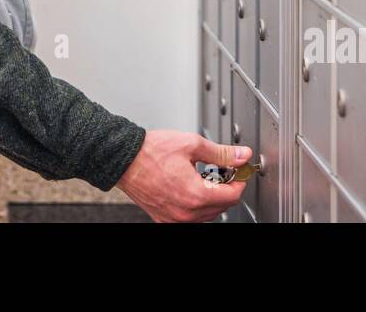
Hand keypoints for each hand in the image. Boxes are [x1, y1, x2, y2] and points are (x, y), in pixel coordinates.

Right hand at [116, 130, 250, 222]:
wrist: (123, 159)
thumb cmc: (151, 151)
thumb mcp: (192, 144)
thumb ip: (221, 153)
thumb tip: (241, 155)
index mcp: (195, 195)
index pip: (232, 196)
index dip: (239, 180)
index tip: (237, 170)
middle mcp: (186, 213)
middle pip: (222, 207)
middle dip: (225, 188)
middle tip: (221, 169)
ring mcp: (175, 219)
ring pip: (207, 214)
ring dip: (212, 197)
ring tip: (204, 176)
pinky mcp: (164, 220)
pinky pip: (191, 218)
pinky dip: (196, 205)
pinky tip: (190, 187)